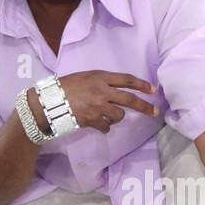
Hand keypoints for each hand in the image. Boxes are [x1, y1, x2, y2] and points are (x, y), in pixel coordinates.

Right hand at [31, 71, 159, 133]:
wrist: (49, 101)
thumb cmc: (66, 86)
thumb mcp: (85, 77)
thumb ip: (102, 81)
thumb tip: (119, 89)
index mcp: (100, 77)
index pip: (127, 80)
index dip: (142, 85)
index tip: (153, 90)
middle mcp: (101, 91)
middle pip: (130, 99)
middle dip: (145, 106)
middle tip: (155, 112)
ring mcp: (97, 106)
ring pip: (119, 115)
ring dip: (117, 117)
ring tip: (107, 115)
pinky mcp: (91, 120)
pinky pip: (106, 127)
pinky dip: (105, 127)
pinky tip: (98, 124)